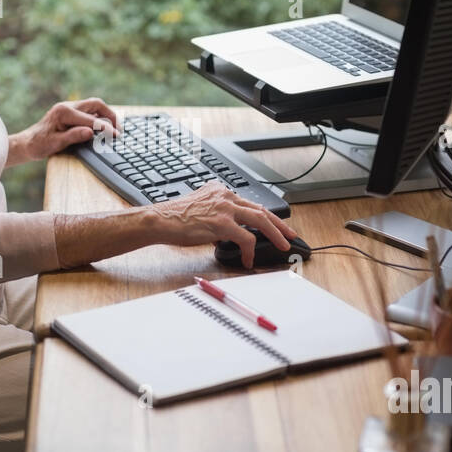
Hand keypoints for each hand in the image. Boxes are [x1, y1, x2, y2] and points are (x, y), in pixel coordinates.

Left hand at [21, 97, 120, 160]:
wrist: (28, 143)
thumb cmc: (39, 145)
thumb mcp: (55, 144)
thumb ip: (73, 136)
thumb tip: (90, 131)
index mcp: (64, 113)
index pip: (91, 119)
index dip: (105, 128)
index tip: (116, 135)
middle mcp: (67, 106)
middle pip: (96, 104)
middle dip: (110, 115)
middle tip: (118, 129)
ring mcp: (69, 107)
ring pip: (94, 105)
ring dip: (106, 114)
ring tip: (114, 128)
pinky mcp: (70, 112)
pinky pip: (89, 110)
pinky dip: (99, 116)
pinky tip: (103, 126)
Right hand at [149, 181, 297, 268]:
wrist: (160, 221)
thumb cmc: (175, 219)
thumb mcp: (199, 210)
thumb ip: (216, 216)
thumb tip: (227, 234)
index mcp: (221, 191)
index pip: (250, 203)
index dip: (266, 216)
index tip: (275, 224)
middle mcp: (226, 196)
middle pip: (261, 209)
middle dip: (279, 224)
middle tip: (290, 234)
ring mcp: (225, 208)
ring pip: (260, 220)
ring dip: (275, 234)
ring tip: (282, 246)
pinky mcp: (222, 223)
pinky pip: (246, 238)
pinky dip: (250, 251)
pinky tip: (248, 260)